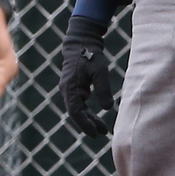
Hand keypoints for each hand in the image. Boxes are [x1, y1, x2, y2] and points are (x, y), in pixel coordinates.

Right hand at [59, 15, 113, 137]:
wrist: (81, 42)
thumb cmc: (91, 55)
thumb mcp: (100, 71)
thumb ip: (103, 89)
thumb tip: (107, 108)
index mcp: (71, 87)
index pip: (75, 111)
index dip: (85, 124)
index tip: (95, 134)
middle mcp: (67, 90)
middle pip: (75, 113)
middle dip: (88, 125)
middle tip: (101, 134)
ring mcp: (69, 89)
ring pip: (77, 110)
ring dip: (88, 119)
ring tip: (102, 129)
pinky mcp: (73, 87)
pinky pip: (79, 104)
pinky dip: (87, 112)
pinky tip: (96, 117)